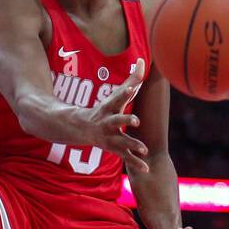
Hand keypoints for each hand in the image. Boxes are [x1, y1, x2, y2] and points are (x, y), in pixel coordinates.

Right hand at [80, 58, 150, 172]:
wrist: (81, 128)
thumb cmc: (105, 108)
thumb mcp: (116, 94)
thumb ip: (132, 78)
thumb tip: (145, 60)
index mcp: (110, 106)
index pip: (117, 97)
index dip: (124, 93)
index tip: (131, 88)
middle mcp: (108, 122)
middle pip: (117, 120)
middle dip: (126, 120)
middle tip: (136, 120)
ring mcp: (109, 136)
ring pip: (122, 141)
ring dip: (132, 144)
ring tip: (144, 148)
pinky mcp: (113, 149)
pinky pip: (126, 157)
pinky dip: (136, 163)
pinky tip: (146, 168)